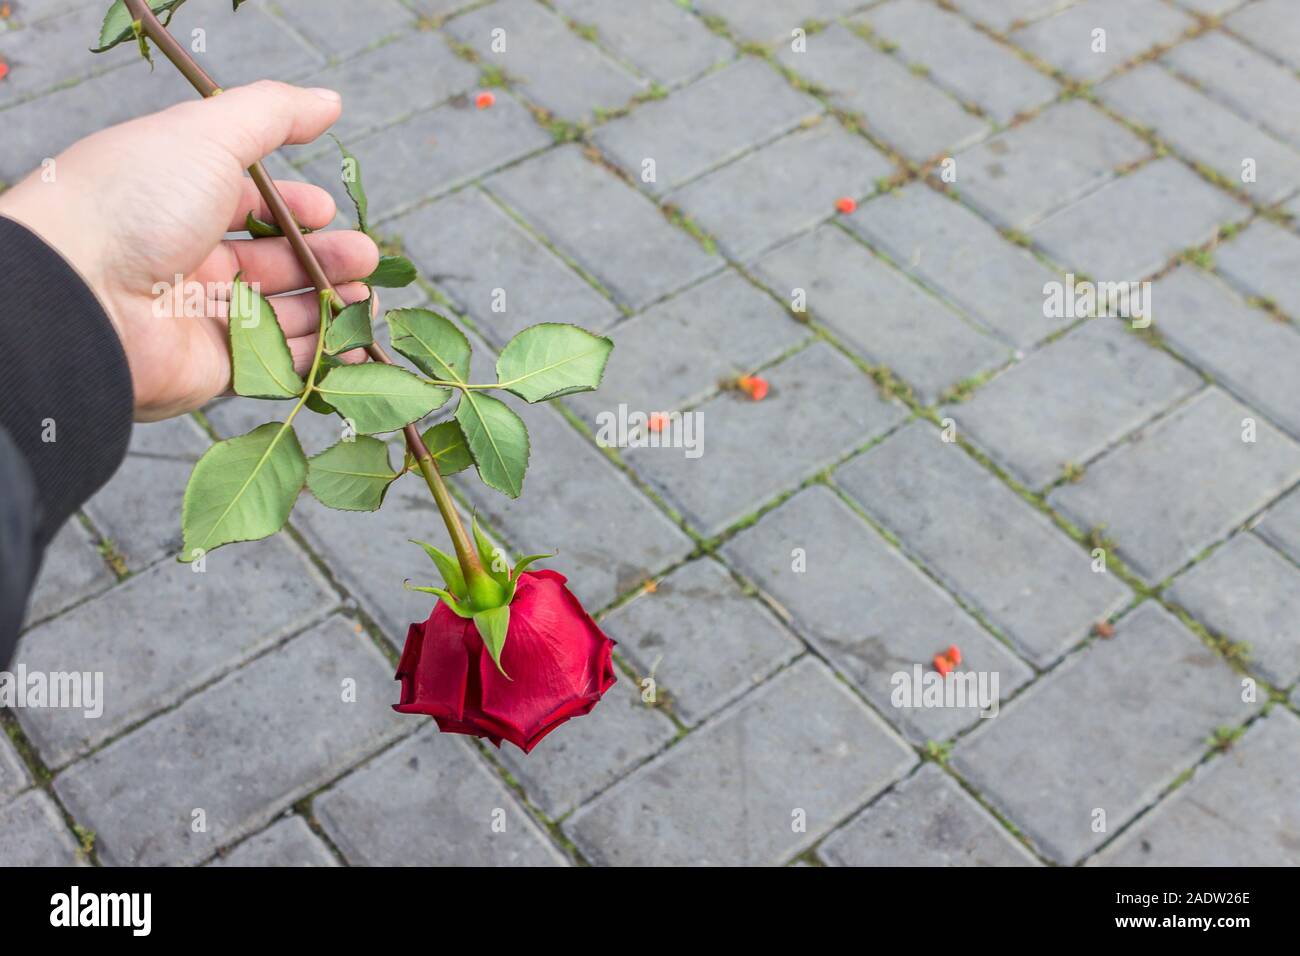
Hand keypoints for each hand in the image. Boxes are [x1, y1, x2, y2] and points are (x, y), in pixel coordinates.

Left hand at [0, 80, 378, 420]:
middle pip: (272, 261)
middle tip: (366, 258)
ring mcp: (199, 316)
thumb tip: (330, 102)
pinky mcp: (211, 368)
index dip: (293, 207)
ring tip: (366, 299)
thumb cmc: (134, 203)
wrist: (78, 295)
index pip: (248, 204)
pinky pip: (272, 364)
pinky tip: (349, 343)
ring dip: (329, 306)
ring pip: (279, 313)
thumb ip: (274, 114)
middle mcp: (186, 259)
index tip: (327, 210)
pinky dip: (315, 354)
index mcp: (178, 201)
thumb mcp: (207, 136)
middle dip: (325, 258)